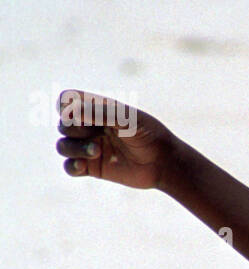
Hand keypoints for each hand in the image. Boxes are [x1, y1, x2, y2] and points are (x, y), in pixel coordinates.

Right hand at [55, 89, 172, 189]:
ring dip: (73, 148)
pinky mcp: (93, 167)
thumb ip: (99, 113)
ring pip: (63, 146)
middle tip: (95, 133)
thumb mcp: (127, 119)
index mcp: (97, 109)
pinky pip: (70, 167)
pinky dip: (71, 166)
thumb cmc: (148, 135)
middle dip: (73, 128)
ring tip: (97, 152)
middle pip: (64, 125)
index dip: (65, 105)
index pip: (67, 101)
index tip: (77, 112)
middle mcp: (91, 127)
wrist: (163, 163)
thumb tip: (70, 111)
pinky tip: (82, 167)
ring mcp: (90, 147)